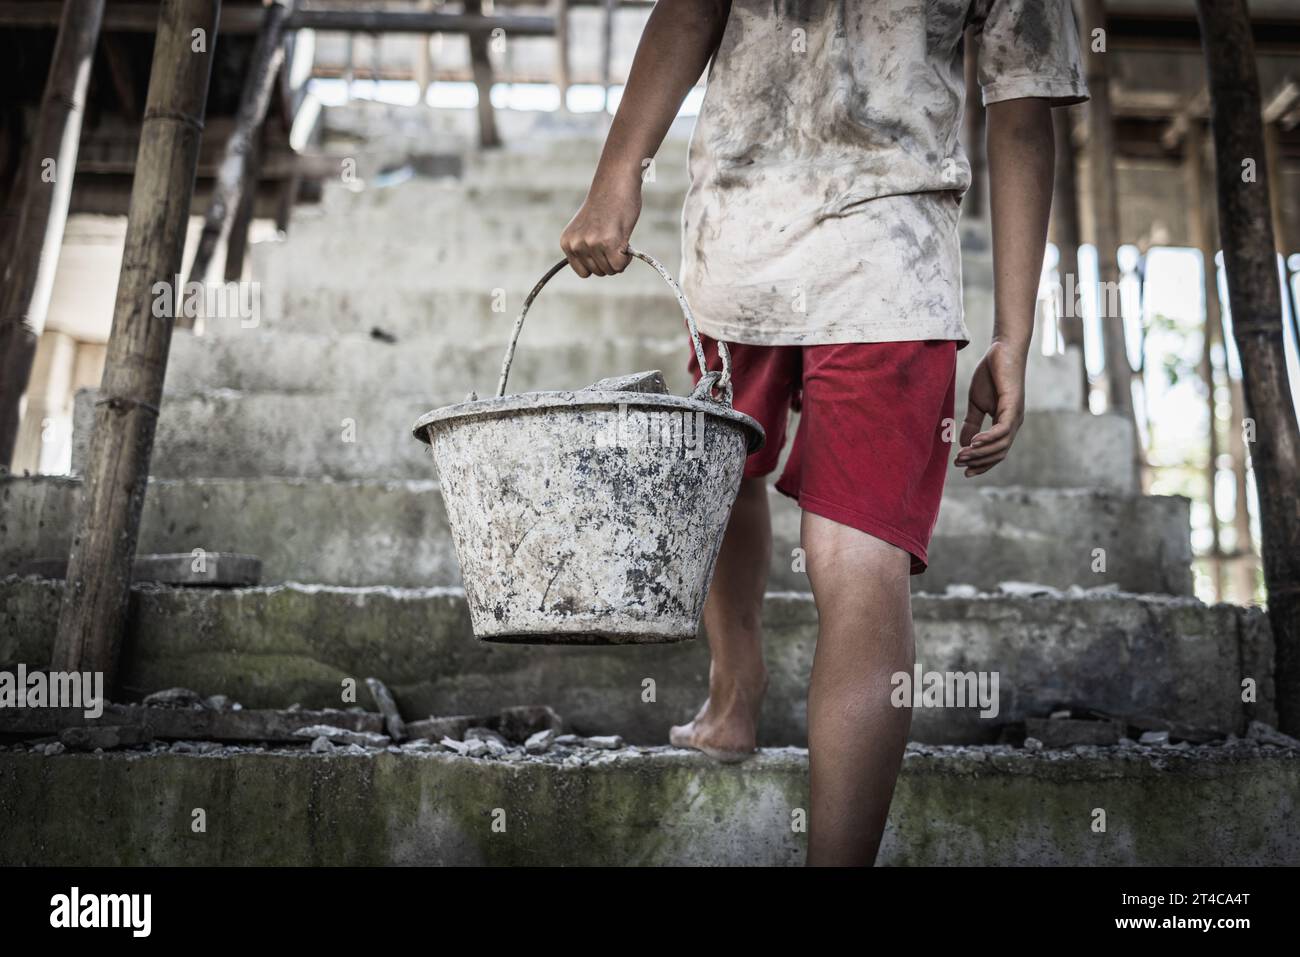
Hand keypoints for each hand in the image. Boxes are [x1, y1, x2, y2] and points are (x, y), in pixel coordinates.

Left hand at [560, 180, 640, 276]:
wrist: (615, 182)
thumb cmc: (604, 204)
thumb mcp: (585, 229)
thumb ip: (584, 248)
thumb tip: (594, 269)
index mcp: (567, 242)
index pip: (583, 272)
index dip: (597, 264)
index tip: (603, 251)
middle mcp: (576, 245)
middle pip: (598, 272)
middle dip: (609, 261)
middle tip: (614, 239)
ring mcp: (592, 245)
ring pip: (610, 270)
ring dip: (618, 259)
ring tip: (618, 237)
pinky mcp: (609, 243)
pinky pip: (620, 266)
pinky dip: (626, 259)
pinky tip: (625, 241)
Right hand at [956, 340, 1025, 476]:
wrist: (1001, 351)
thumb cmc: (990, 375)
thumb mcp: (976, 403)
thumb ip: (972, 423)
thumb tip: (965, 444)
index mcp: (1006, 424)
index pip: (996, 451)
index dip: (981, 463)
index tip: (963, 470)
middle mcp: (1013, 423)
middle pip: (999, 453)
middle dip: (978, 461)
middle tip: (958, 462)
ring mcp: (1015, 415)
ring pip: (1001, 445)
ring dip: (981, 453)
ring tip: (962, 454)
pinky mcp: (1013, 406)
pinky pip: (1001, 430)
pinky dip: (988, 438)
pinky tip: (974, 442)